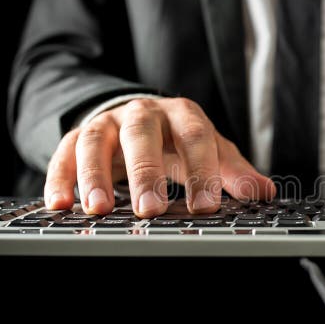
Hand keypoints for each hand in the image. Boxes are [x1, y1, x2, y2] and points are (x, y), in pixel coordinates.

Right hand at [44, 98, 275, 216]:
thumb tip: (265, 193)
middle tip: (151, 210)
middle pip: (142, 136)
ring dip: (94, 176)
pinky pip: (63, 153)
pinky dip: (59, 177)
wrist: (136, 115)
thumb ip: (233, 171)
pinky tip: (59, 204)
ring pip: (96, 141)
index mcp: (182, 114)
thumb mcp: (209, 150)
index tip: (206, 206)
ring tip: (98, 210)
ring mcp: (108, 123)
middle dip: (146, 173)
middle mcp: (142, 113)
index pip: (195, 137)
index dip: (202, 171)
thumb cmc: (178, 139)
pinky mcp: (77, 135)